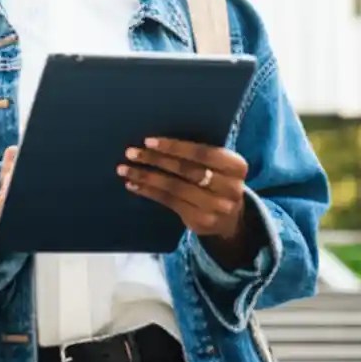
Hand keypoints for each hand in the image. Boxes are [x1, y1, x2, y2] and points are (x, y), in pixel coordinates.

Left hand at [118, 138, 252, 254]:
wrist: (232, 219)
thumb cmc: (218, 180)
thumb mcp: (220, 164)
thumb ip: (200, 153)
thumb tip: (157, 139)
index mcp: (236, 166)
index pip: (202, 153)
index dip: (174, 147)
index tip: (149, 141)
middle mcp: (230, 188)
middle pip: (186, 170)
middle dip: (156, 160)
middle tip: (131, 153)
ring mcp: (216, 208)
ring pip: (175, 188)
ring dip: (146, 177)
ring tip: (125, 169)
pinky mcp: (200, 222)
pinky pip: (169, 202)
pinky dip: (149, 192)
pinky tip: (133, 185)